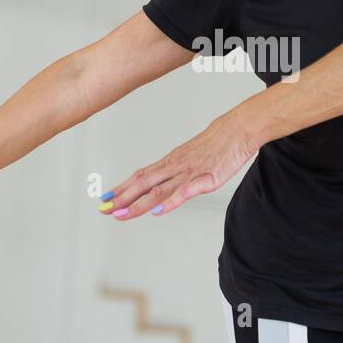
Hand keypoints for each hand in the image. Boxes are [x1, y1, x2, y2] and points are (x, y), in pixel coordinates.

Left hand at [99, 111, 258, 220]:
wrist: (239, 129)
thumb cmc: (219, 141)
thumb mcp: (193, 155)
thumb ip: (178, 171)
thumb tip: (167, 182)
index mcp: (171, 161)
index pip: (141, 176)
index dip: (122, 188)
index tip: (106, 197)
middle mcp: (175, 166)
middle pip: (143, 183)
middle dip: (122, 198)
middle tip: (104, 208)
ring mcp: (189, 172)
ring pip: (159, 190)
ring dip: (138, 203)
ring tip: (122, 214)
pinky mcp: (206, 178)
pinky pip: (185, 191)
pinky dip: (171, 202)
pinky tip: (159, 211)